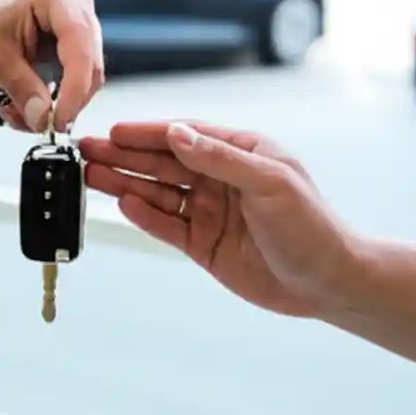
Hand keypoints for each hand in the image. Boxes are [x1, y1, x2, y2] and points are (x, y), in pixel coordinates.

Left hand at [0, 0, 103, 132]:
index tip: (60, 119)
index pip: (79, 45)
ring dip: (60, 107)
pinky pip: (81, 85)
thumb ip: (21, 88)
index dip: (74, 87)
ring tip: (22, 114)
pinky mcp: (83, 49)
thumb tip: (43, 119)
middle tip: (39, 125)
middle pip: (90, 66)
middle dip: (65, 102)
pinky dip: (58, 104)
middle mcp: (79, 7)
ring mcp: (85, 28)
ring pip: (89, 81)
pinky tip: (30, 108)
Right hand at [79, 121, 359, 316]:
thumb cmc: (311, 227)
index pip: (186, 136)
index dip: (149, 133)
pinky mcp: (204, 244)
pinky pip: (166, 225)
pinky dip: (144, 215)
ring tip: (91, 175)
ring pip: (158, 192)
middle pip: (164, 162)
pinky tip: (122, 203)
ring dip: (125, 183)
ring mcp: (210, 212)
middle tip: (87, 150)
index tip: (115, 131)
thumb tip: (178, 133)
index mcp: (242, 152)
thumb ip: (220, 158)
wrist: (327, 282)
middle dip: (125, 156)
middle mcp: (221, 179)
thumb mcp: (269, 183)